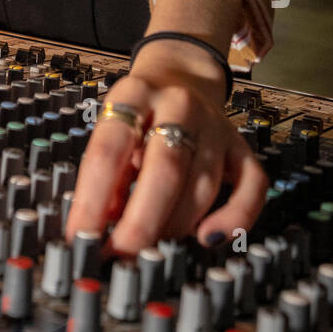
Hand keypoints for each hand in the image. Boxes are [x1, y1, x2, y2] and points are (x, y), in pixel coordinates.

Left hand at [64, 44, 267, 256]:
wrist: (182, 76)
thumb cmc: (141, 116)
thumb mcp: (114, 130)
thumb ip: (108, 175)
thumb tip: (95, 229)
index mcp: (134, 94)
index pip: (109, 150)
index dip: (91, 200)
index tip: (80, 238)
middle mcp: (178, 104)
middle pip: (164, 167)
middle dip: (140, 221)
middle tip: (121, 255)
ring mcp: (216, 126)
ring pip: (203, 185)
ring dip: (174, 226)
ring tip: (149, 249)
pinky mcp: (242, 147)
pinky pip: (252, 188)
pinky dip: (234, 219)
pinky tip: (207, 238)